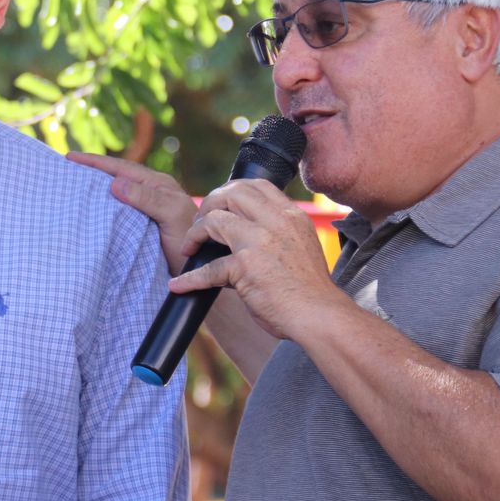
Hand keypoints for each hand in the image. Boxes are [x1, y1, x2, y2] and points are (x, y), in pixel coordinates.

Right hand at [67, 152, 198, 272]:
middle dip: (91, 171)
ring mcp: (145, 211)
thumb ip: (148, 198)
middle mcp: (151, 194)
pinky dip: (101, 208)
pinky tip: (88, 213)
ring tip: (71, 187)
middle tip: (64, 167)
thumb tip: (114, 183)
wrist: (200, 272)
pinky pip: (116, 213)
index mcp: (158, 185)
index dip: (95, 162)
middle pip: (116, 177)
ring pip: (115, 194)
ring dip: (95, 189)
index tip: (69, 158)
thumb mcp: (171, 215)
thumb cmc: (190, 242)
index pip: (121, 168)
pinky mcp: (140, 229)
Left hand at [169, 178, 338, 339]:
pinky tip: (180, 285)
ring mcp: (260, 241)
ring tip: (189, 248)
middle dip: (209, 204)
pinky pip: (208, 268)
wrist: (319, 316)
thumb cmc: (309, 288)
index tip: (220, 207)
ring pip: (214, 220)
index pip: (257, 185)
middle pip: (232, 193)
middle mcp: (276, 222)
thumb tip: (243, 230)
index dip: (231, 191)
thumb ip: (277, 231)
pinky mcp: (246, 266)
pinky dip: (190, 278)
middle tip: (200, 223)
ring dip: (195, 233)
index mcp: (291, 215)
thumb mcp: (299, 245)